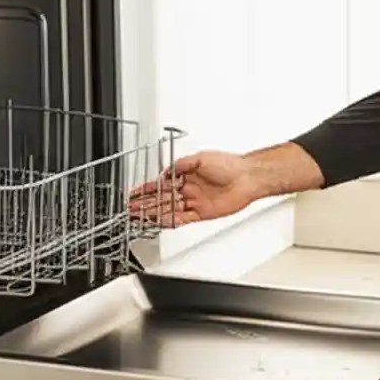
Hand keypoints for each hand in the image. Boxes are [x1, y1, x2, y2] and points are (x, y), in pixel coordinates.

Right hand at [128, 151, 262, 227]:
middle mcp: (190, 189)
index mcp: (187, 175)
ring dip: (155, 213)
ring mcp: (195, 202)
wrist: (247, 178)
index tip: (135, 192)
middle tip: (132, 208)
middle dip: (146, 203)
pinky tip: (161, 222)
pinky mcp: (203, 213)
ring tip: (140, 216)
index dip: (148, 188)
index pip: (162, 183)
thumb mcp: (201, 158)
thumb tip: (167, 171)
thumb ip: (182, 164)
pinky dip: (172, 220)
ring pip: (170, 209)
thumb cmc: (230, 164)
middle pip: (162, 198)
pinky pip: (184, 218)